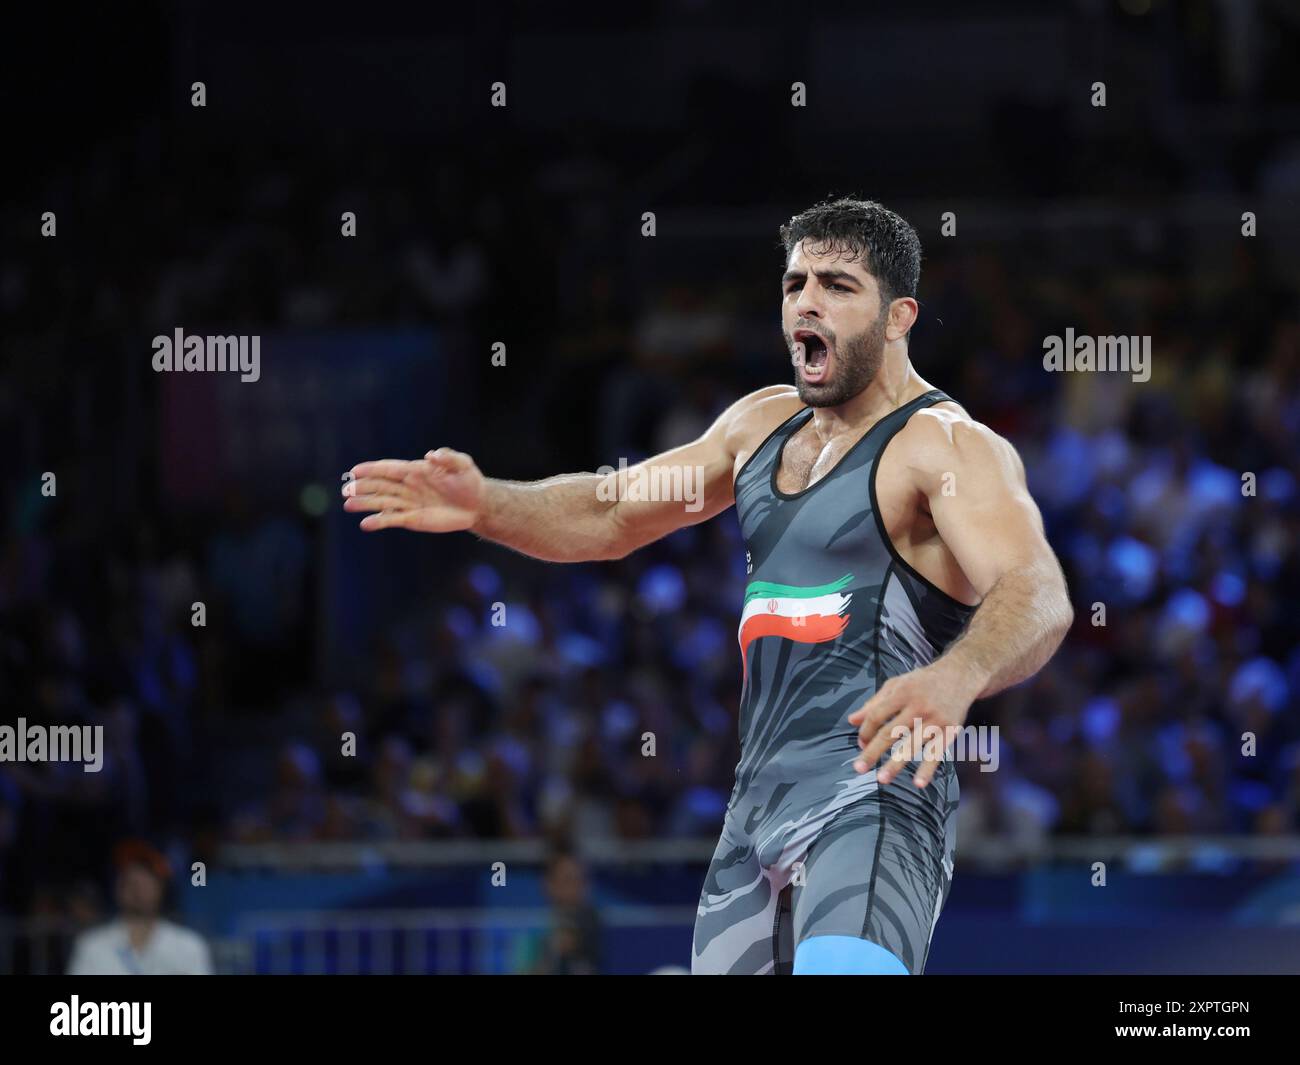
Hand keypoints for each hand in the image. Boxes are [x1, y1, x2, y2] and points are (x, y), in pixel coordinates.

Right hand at [342, 447, 484, 532]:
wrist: (477, 504)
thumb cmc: (469, 481)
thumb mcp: (463, 465)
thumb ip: (448, 458)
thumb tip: (430, 455)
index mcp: (415, 471)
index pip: (388, 469)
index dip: (371, 469)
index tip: (354, 471)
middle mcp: (408, 487)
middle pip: (380, 486)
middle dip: (363, 487)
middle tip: (346, 490)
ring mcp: (409, 503)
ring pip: (382, 503)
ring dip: (365, 504)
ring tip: (348, 505)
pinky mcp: (413, 519)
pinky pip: (393, 519)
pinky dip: (380, 521)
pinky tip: (366, 524)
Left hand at [846, 660, 981, 788]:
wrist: (960, 675)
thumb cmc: (923, 681)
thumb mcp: (896, 685)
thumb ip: (874, 703)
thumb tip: (852, 721)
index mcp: (902, 693)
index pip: (877, 715)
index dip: (866, 731)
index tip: (861, 743)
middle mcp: (918, 707)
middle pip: (890, 733)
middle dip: (873, 751)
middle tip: (858, 768)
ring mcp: (934, 720)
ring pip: (911, 745)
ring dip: (895, 764)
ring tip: (882, 779)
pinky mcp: (949, 731)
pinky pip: (936, 753)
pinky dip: (927, 769)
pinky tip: (918, 783)